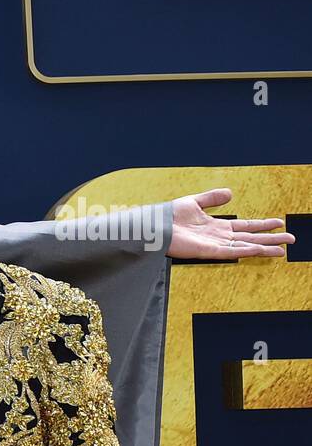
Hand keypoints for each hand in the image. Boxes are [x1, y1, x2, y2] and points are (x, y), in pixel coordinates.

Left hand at [168, 188, 294, 259]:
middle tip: (291, 239)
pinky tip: (261, 250)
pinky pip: (232, 252)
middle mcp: (219, 237)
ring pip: (246, 246)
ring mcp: (215, 245)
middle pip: (250, 237)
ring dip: (265, 247)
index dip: (262, 225)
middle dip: (271, 238)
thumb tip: (230, 193)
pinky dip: (248, 251)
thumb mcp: (194, 202)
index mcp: (216, 226)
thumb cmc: (168, 216)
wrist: (155, 225)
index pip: (245, 226)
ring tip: (283, 248)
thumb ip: (212, 198)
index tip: (279, 223)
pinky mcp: (208, 251)